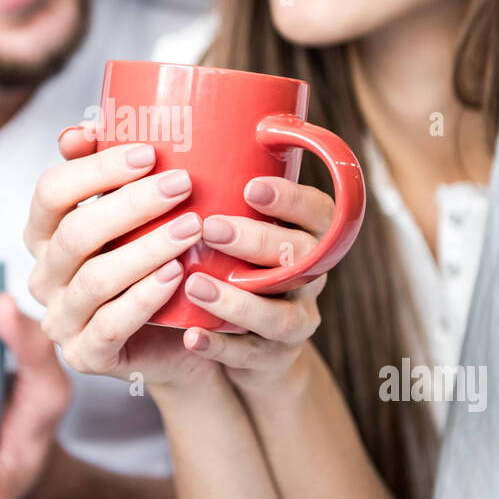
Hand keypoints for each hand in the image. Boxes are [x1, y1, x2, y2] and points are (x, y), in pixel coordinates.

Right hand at [24, 126, 220, 387]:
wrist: (183, 338)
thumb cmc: (156, 262)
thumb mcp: (138, 216)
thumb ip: (112, 174)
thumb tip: (81, 131)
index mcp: (45, 234)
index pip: (51, 191)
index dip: (96, 169)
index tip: (150, 153)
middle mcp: (44, 276)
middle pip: (74, 232)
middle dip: (130, 204)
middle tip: (182, 184)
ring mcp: (61, 320)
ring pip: (94, 279)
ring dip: (145, 248)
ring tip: (191, 227)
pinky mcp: (86, 356)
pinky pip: (110, 325)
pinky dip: (145, 296)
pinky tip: (177, 275)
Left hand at [183, 176, 334, 393]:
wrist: (252, 346)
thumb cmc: (238, 265)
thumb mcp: (245, 229)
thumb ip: (226, 197)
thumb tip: (179, 140)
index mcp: (309, 237)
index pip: (319, 213)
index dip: (292, 200)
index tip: (251, 187)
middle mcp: (311, 278)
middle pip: (299, 258)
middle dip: (256, 241)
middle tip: (210, 227)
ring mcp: (297, 321)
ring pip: (279, 314)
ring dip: (237, 299)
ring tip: (193, 284)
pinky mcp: (274, 359)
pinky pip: (251, 355)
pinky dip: (220, 346)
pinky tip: (191, 336)